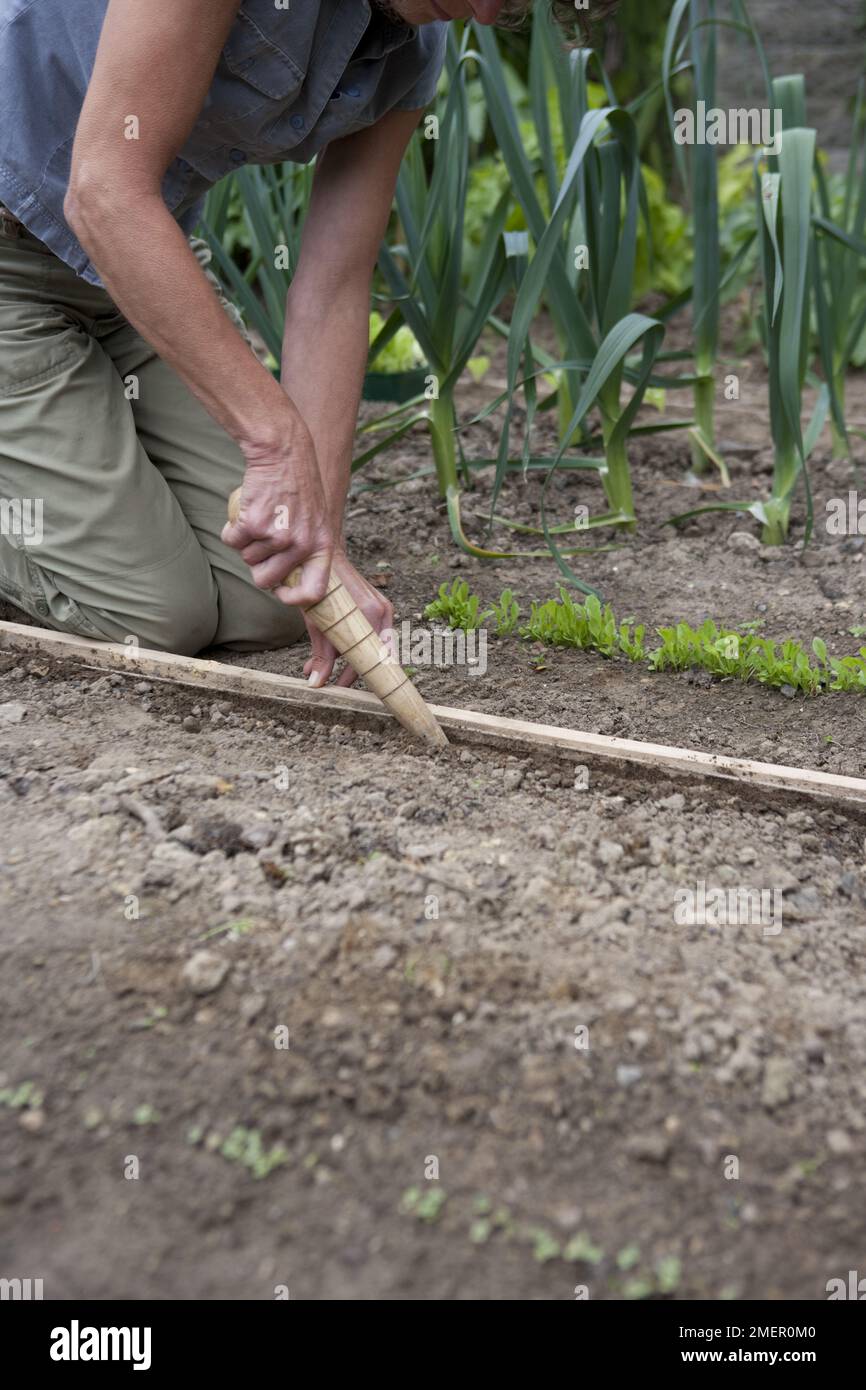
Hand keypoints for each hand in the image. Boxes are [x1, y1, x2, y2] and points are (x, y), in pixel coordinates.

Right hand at [221, 430, 333, 607]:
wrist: (283, 451)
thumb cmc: (298, 484)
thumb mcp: (316, 518)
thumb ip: (306, 547)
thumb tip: (284, 580)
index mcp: (322, 546)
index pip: (313, 592)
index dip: (293, 599)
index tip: (279, 591)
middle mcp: (301, 545)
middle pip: (266, 580)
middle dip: (256, 567)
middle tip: (258, 545)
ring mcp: (277, 536)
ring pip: (247, 559)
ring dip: (245, 543)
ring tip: (256, 518)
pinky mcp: (253, 524)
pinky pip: (231, 541)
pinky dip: (230, 531)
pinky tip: (241, 515)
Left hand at [303, 548, 394, 688]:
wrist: (322, 556)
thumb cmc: (320, 589)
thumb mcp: (317, 624)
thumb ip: (320, 655)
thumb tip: (316, 683)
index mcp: (371, 615)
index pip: (375, 658)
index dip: (360, 677)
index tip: (345, 690)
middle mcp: (382, 612)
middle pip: (376, 655)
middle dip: (353, 672)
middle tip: (335, 685)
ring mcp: (382, 609)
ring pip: (371, 647)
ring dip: (348, 660)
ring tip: (323, 670)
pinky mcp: (378, 606)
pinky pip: (369, 636)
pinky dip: (351, 647)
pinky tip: (329, 655)